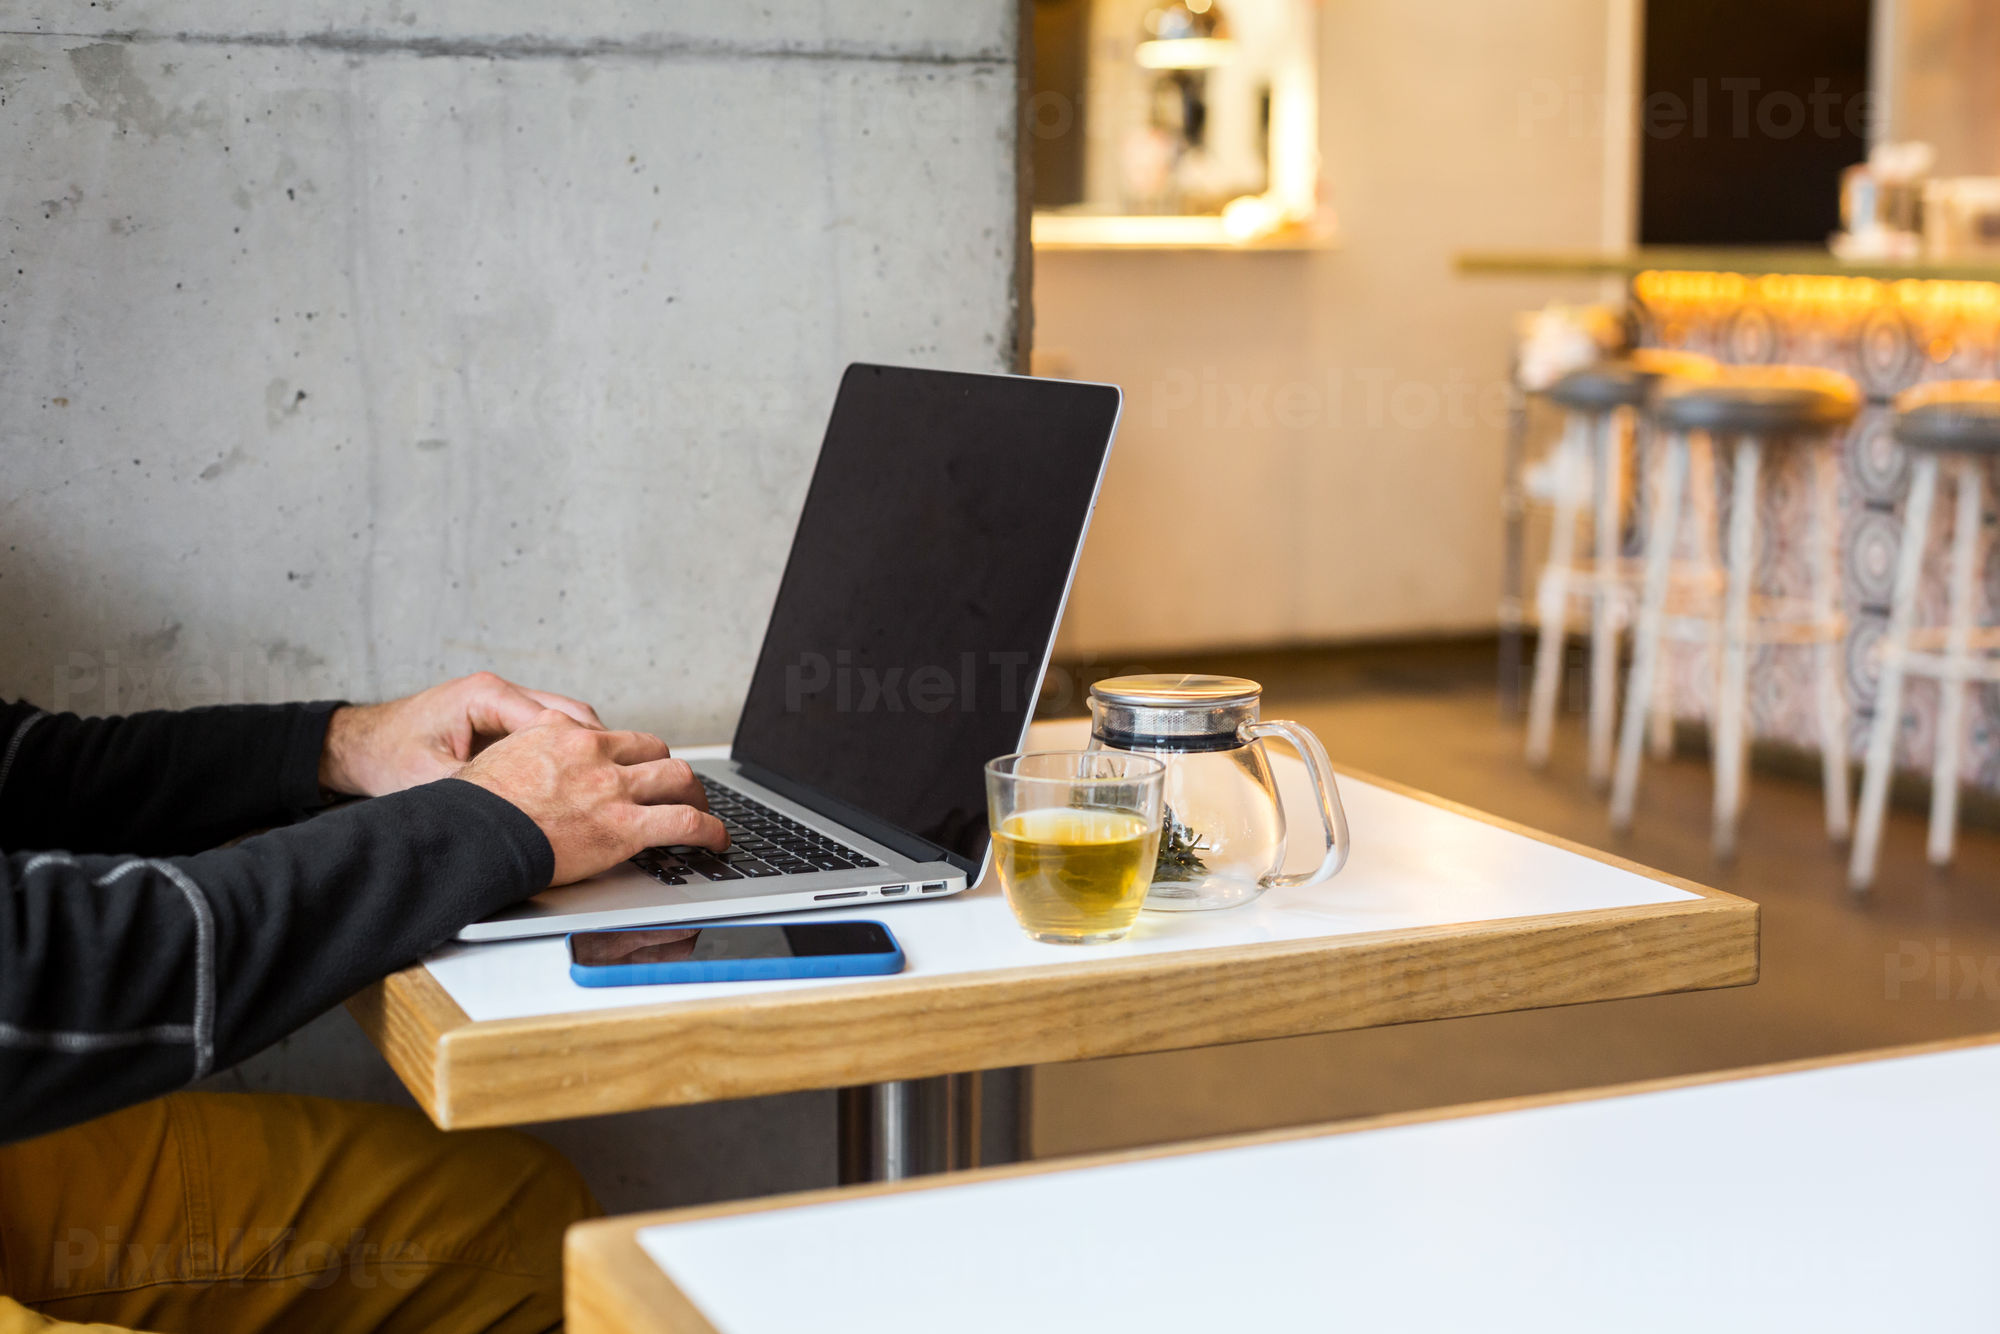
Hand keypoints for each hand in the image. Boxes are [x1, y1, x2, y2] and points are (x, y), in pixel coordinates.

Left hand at [319, 671, 604, 797]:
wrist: (358, 744)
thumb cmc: (387, 756)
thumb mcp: (430, 779)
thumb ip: (479, 790)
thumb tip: (519, 815)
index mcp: (486, 695)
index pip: (554, 720)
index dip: (584, 753)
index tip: (606, 781)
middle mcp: (501, 692)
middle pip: (573, 715)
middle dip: (600, 750)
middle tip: (619, 784)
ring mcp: (504, 703)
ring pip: (569, 721)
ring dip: (587, 751)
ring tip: (605, 785)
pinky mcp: (503, 718)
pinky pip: (551, 730)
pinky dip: (569, 753)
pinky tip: (577, 782)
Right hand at [454, 710, 727, 884]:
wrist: (468, 836)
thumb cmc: (472, 810)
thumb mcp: (497, 760)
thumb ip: (526, 756)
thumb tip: (527, 772)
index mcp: (561, 733)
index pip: (613, 735)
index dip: (632, 755)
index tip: (638, 768)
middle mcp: (593, 752)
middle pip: (654, 751)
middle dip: (670, 771)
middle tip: (678, 789)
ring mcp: (612, 788)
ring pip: (679, 778)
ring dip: (697, 795)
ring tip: (704, 811)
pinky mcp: (626, 826)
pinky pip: (686, 822)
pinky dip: (711, 830)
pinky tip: (717, 841)